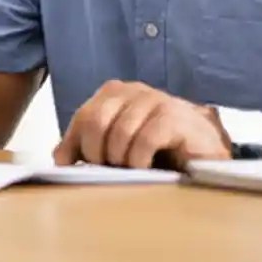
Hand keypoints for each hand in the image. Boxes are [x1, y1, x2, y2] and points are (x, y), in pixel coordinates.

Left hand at [53, 80, 230, 168]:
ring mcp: (156, 100)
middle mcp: (133, 91)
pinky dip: (139, 159)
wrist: (204, 152)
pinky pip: (145, 139)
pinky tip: (146, 167)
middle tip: (108, 170)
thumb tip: (58, 159)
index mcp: (114, 92)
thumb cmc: (157, 149)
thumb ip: (85, 146)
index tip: (75, 166)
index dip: (76, 144)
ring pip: (119, 133)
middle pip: (96, 122)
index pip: (83, 116)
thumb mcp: (116, 146)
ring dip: (121, 159)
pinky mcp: (175, 117)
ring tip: (130, 170)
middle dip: (97, 153)